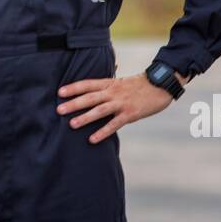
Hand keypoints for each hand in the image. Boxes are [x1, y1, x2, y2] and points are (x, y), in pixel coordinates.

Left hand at [56, 71, 190, 143]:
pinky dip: (102, 132)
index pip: (88, 84)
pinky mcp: (130, 114)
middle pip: (90, 97)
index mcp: (110, 83)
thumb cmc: (140, 85)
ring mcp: (121, 103)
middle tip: (59, 110)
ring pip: (99, 110)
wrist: (161, 85)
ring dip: (85, 117)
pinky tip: (92, 139)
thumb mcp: (121, 82)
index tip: (60, 92)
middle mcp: (113, 92)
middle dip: (73, 103)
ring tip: (71, 124)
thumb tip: (92, 94)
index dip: (73, 88)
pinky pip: (114, 124)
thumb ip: (108, 88)